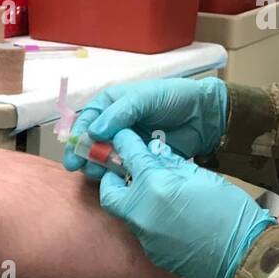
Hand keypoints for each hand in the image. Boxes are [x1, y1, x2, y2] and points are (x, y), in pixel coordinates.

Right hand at [63, 77, 228, 178]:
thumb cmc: (174, 98)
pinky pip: (123, 168)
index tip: (73, 153)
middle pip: (92, 141)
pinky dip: (116, 174)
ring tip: (96, 174)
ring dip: (98, 166)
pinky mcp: (140, 158)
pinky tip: (114, 179)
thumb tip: (94, 132)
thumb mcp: (145, 97)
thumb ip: (120, 113)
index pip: (87, 119)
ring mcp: (127, 142)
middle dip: (84, 155)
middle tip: (81, 168)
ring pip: (105, 157)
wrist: (205, 115)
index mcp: (112, 104)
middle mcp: (116, 124)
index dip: (78, 136)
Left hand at [98, 128, 274, 277]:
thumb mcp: (203, 177)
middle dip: (112, 177)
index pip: (131, 156)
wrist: (243, 253)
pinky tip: (168, 218)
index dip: (125, 142)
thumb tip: (156, 153)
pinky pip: (142, 231)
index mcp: (156, 185)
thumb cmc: (230, 211)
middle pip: (109, 190)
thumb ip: (174, 164)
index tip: (123, 137)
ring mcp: (145, 236)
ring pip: (125, 212)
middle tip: (123, 170)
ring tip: (151, 193)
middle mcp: (142, 211)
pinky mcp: (152, 252)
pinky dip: (148, 220)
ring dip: (132, 199)